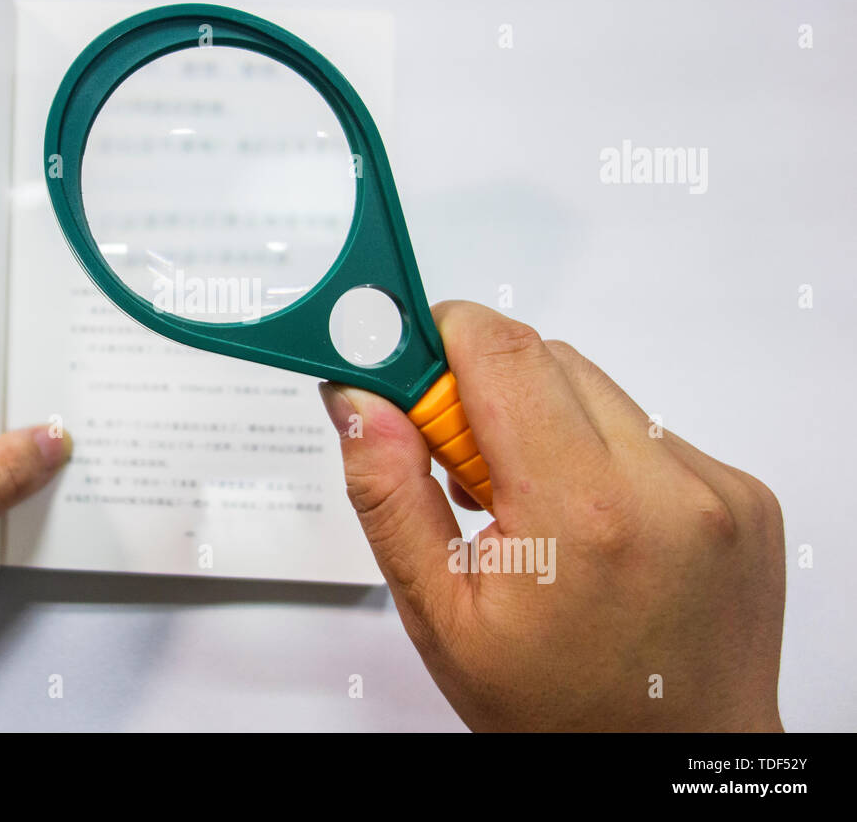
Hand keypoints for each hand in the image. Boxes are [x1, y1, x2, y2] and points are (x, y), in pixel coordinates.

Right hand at [319, 301, 784, 730]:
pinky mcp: (742, 494)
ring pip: (598, 389)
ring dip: (546, 424)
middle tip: (463, 469)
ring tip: (532, 509)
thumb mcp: (441, 616)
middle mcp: (664, 487)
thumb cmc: (560, 712)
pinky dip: (603, 455)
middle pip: (547, 360)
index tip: (403, 363)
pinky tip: (592, 525)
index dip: (439, 337)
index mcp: (579, 513)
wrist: (675, 766)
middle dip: (484, 391)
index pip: (501, 351)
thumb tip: (359, 401)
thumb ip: (391, 496)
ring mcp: (714, 488)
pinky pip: (649, 430)